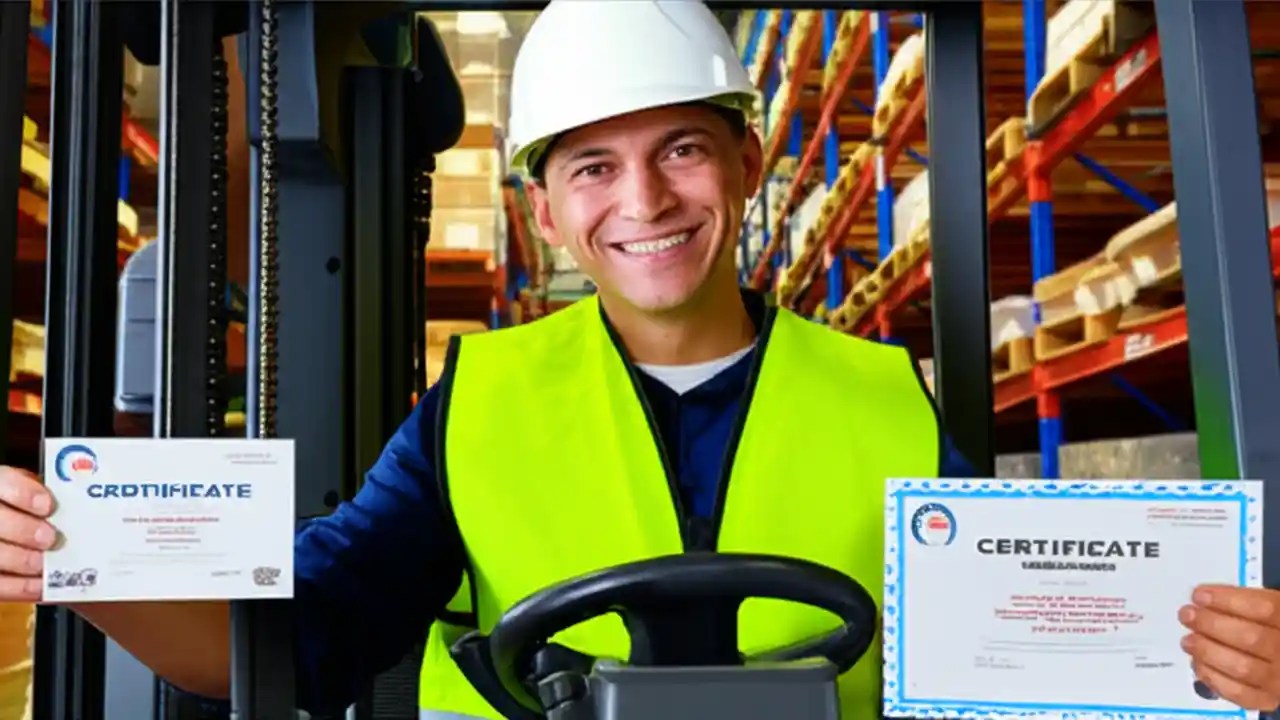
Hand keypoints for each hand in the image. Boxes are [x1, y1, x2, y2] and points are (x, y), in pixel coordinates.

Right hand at [0, 465, 55, 600]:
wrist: (15, 530)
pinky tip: (42, 586)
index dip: (22, 492)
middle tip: (50, 539)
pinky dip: (19, 587)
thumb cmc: (28, 509)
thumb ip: (45, 494)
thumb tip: (81, 501)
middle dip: (23, 530)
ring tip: (45, 564)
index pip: (2, 482)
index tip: (47, 505)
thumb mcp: (32, 491)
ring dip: (19, 560)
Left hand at [1181, 584, 1279, 710]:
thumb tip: (1206, 597)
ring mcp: (1278, 680)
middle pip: (1250, 638)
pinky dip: (1212, 677)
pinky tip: (1198, 662)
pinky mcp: (1267, 699)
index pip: (1264, 608)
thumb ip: (1244, 602)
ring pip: (1242, 667)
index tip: (1200, 595)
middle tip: (1188, 615)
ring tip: (1189, 640)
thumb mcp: (1265, 609)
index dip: (1228, 600)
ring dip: (1208, 651)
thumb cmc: (1268, 630)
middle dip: (1211, 624)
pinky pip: (1238, 693)